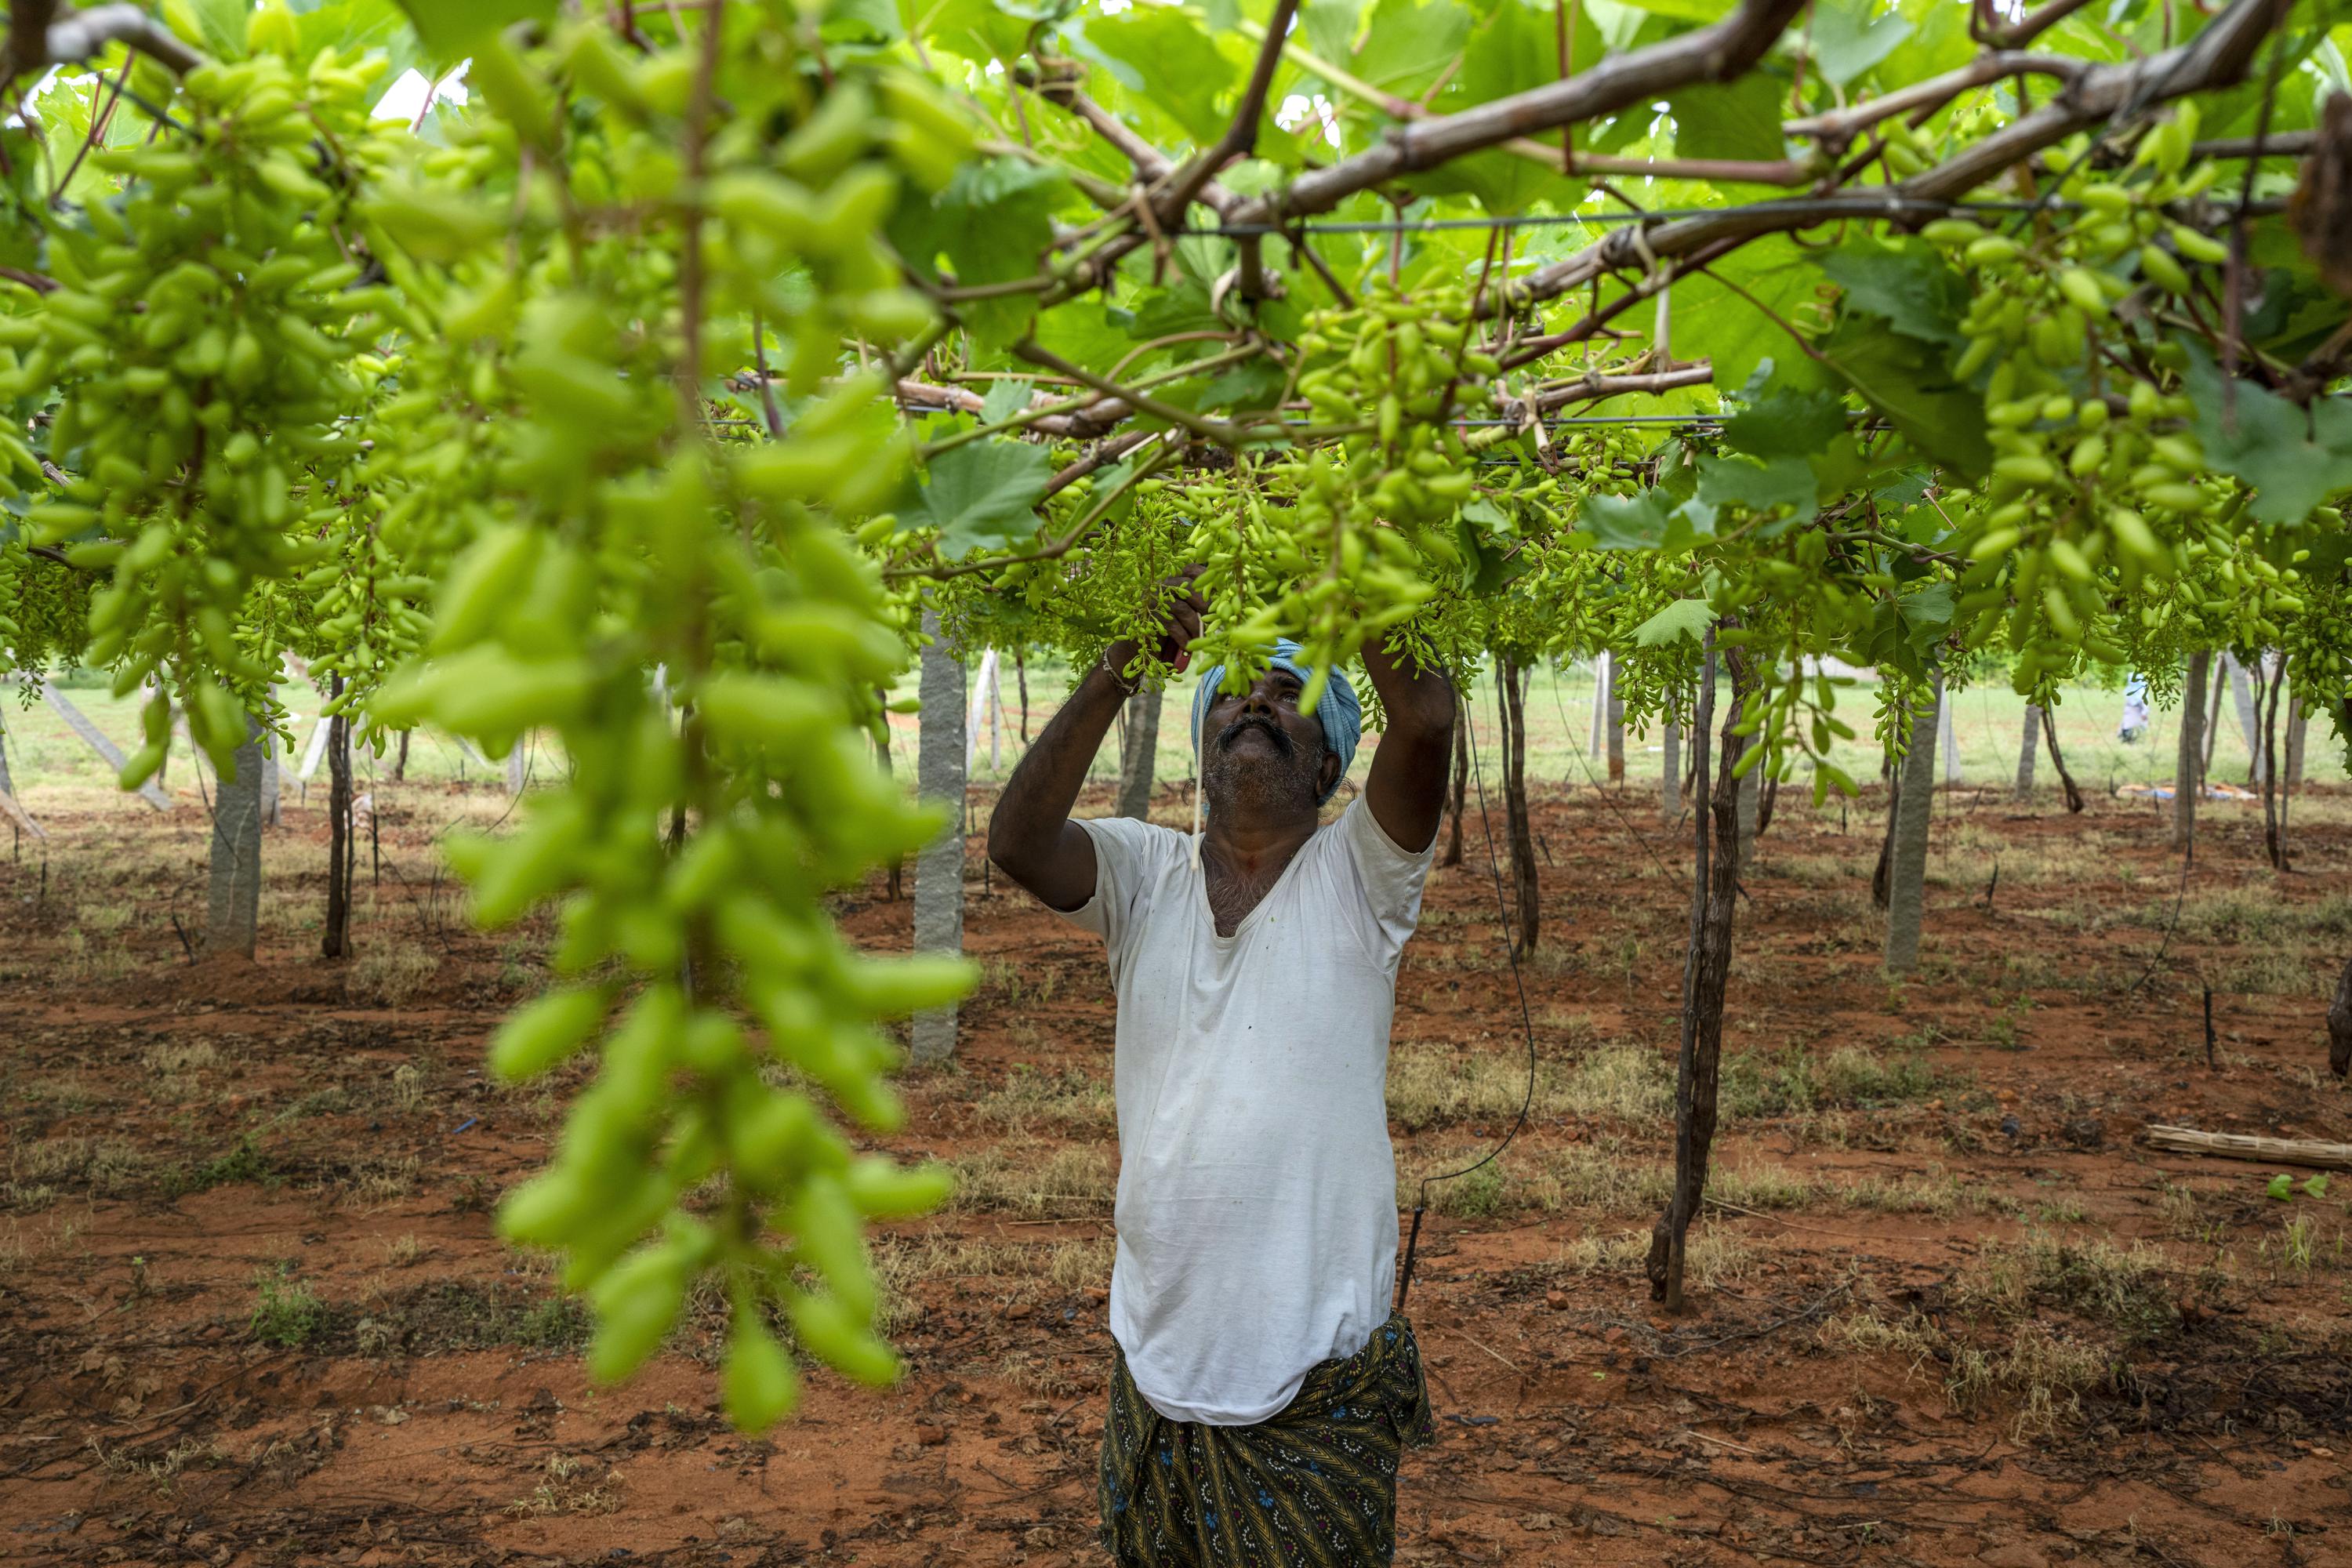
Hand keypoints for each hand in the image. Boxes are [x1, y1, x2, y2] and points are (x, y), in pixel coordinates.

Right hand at [1106, 567, 1207, 682]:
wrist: (1137, 646)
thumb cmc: (1166, 629)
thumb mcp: (1182, 613)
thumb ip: (1196, 605)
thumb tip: (1221, 607)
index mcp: (1172, 581)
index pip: (1191, 569)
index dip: (1206, 577)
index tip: (1218, 591)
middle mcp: (1161, 586)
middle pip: (1189, 588)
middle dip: (1204, 605)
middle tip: (1214, 620)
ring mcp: (1153, 600)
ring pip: (1182, 608)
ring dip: (1195, 625)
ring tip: (1200, 638)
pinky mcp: (1148, 616)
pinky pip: (1171, 625)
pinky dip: (1182, 636)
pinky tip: (1187, 646)